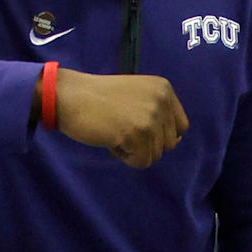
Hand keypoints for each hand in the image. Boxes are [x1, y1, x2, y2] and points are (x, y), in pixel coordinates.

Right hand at [54, 69, 188, 166]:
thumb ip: (158, 112)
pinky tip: (111, 139)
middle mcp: (161, 101)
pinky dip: (125, 157)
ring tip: (115, 130)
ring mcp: (150, 118)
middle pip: (169, 144)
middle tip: (122, 128)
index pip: (181, 126)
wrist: (70, 96)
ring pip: (155, 155)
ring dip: (134, 150)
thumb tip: (177, 141)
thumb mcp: (137, 95)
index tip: (140, 129)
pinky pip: (141, 162)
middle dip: (146, 143)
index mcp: (164, 89)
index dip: (161, 135)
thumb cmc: (99, 98)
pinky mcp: (136, 135)